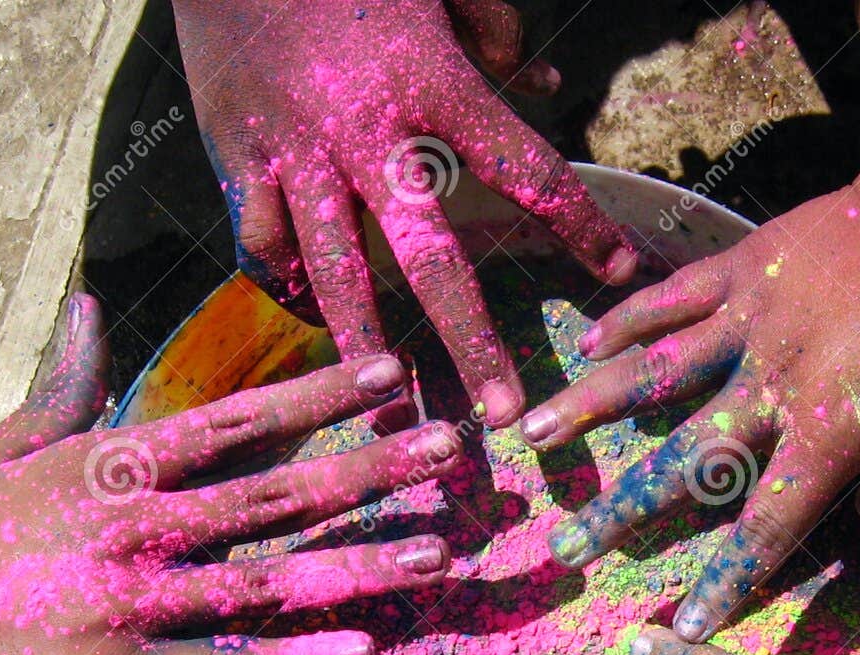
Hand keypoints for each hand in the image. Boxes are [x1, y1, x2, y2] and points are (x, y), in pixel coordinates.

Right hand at [0, 293, 461, 654]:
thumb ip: (62, 387)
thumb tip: (94, 309)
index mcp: (111, 467)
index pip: (234, 420)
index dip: (317, 395)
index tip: (390, 376)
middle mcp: (136, 524)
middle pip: (275, 490)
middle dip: (370, 470)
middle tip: (453, 451)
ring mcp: (133, 599)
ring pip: (269, 575)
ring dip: (358, 565)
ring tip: (437, 556)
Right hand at [172, 0, 636, 425]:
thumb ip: (495, 35)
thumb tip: (544, 87)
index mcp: (432, 85)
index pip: (525, 168)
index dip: (578, 224)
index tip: (620, 271)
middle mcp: (369, 135)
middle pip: (430, 260)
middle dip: (470, 342)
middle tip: (499, 412)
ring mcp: (299, 153)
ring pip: (335, 272)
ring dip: (365, 346)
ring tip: (391, 408)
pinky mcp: (240, 157)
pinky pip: (263, 243)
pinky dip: (286, 285)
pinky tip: (310, 318)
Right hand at [520, 164, 859, 639]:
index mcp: (831, 429)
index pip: (770, 521)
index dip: (727, 577)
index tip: (684, 624)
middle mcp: (772, 382)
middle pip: (685, 458)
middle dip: (623, 509)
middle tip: (567, 546)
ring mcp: (749, 320)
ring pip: (655, 372)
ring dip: (591, 406)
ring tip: (532, 434)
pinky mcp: (740, 268)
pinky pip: (671, 297)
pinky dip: (628, 320)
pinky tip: (586, 344)